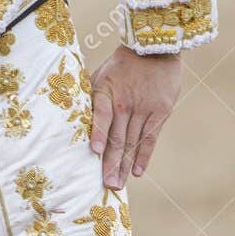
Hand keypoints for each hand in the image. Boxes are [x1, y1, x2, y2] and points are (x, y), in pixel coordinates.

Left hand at [89, 48, 182, 188]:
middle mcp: (126, 103)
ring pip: (133, 142)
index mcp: (107, 93)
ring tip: (117, 185)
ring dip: (124, 166)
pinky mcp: (160, 112)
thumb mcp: (99, 77)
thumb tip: (74, 123)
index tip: (93, 152)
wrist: (153, 49)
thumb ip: (91, 100)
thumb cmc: (120, 66)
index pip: (102, 116)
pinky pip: (150, 138)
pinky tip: (137, 172)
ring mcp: (144, 109)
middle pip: (117, 137)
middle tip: (105, 186)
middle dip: (110, 163)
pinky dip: (143, 156)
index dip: (98, 134)